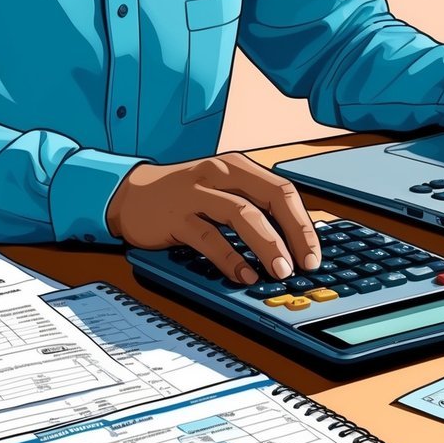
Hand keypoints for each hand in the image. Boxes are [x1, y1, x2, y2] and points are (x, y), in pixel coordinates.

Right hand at [106, 153, 321, 284]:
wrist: (129, 195)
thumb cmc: (183, 196)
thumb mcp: (221, 191)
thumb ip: (252, 207)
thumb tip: (292, 242)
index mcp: (237, 167)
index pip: (283, 191)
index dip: (303, 224)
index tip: (314, 254)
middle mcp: (220, 173)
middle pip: (270, 199)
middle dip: (294, 234)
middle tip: (305, 264)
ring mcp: (197, 193)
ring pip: (242, 215)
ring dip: (267, 245)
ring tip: (280, 271)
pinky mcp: (176, 216)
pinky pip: (209, 237)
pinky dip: (230, 258)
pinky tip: (243, 276)